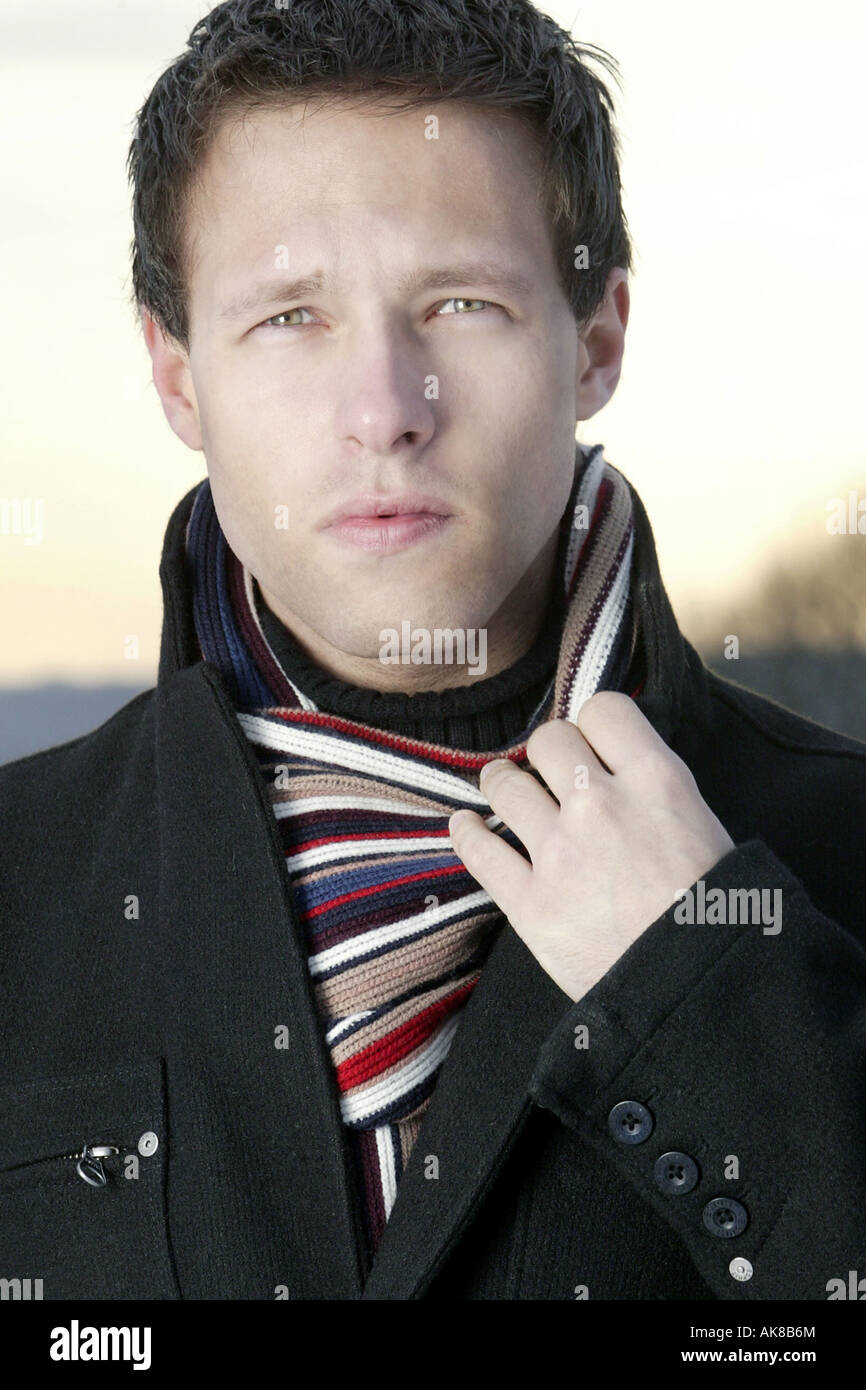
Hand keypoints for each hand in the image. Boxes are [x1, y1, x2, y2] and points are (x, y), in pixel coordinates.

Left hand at [448, 691, 733, 1001]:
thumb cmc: (717, 915)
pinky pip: (478, 849)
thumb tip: (621, 766)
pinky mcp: (530, 903)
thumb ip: (658, 791)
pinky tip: (468, 826)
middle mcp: (601, 805)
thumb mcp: (707, 829)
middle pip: (549, 738)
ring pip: (504, 782)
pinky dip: (468, 832)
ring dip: (504, 782)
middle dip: (549, 752)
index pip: (604, 708)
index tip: (591, 740)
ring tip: (507, 788)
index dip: (594, 721)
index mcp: (657, 782)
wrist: (702, 991)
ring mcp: (560, 853)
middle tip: (552, 772)